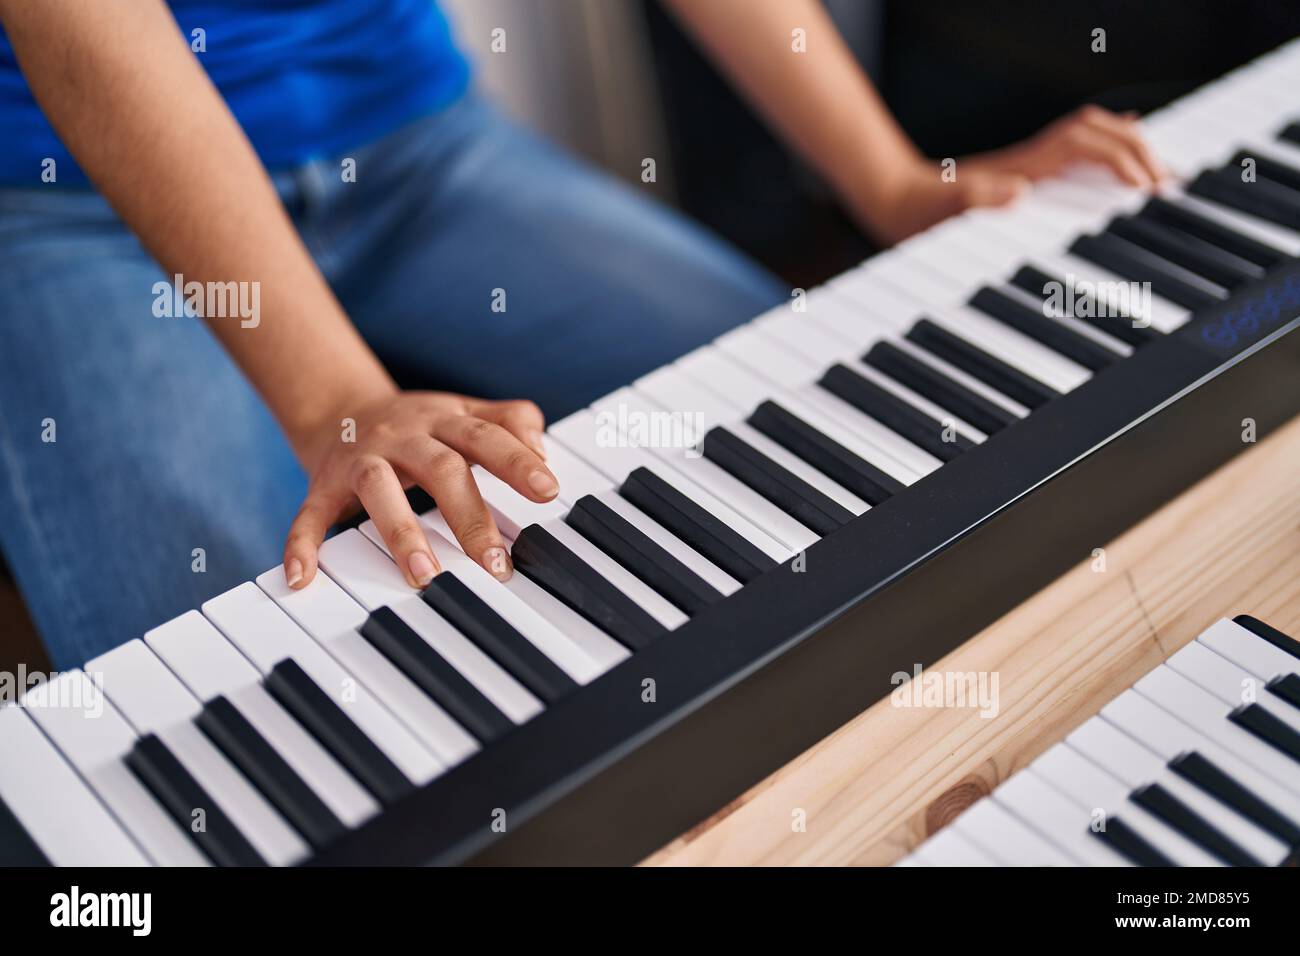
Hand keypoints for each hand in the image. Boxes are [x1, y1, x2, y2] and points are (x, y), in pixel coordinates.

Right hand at [283, 389, 557, 590]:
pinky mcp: (322, 485)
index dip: (517, 460)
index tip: (548, 490)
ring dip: (401, 532)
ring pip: (379, 491)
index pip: (486, 436)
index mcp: (444, 420)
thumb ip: (510, 424)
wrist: (340, 407)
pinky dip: (302, 545)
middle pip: (440, 468)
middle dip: (469, 516)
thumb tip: (543, 453)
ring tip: (424, 574)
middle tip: (496, 564)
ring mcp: (360, 460)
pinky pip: (310, 514)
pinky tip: (302, 578)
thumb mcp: (466, 412)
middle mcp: (403, 436)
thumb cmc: (421, 425)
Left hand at [864, 105, 1166, 244]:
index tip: (1147, 185)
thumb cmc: (922, 212)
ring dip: (1130, 151)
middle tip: (1168, 184)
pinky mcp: (1027, 177)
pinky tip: (1122, 175)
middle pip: (1099, 134)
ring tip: (1161, 177)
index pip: (1085, 145)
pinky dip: (1109, 158)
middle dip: (1139, 152)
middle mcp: (1033, 160)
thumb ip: (978, 198)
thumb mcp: (947, 209)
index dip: (1120, 158)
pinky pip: (1079, 158)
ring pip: (1094, 140)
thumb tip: (1017, 193)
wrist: (897, 205)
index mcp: (1023, 167)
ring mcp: (1032, 165)